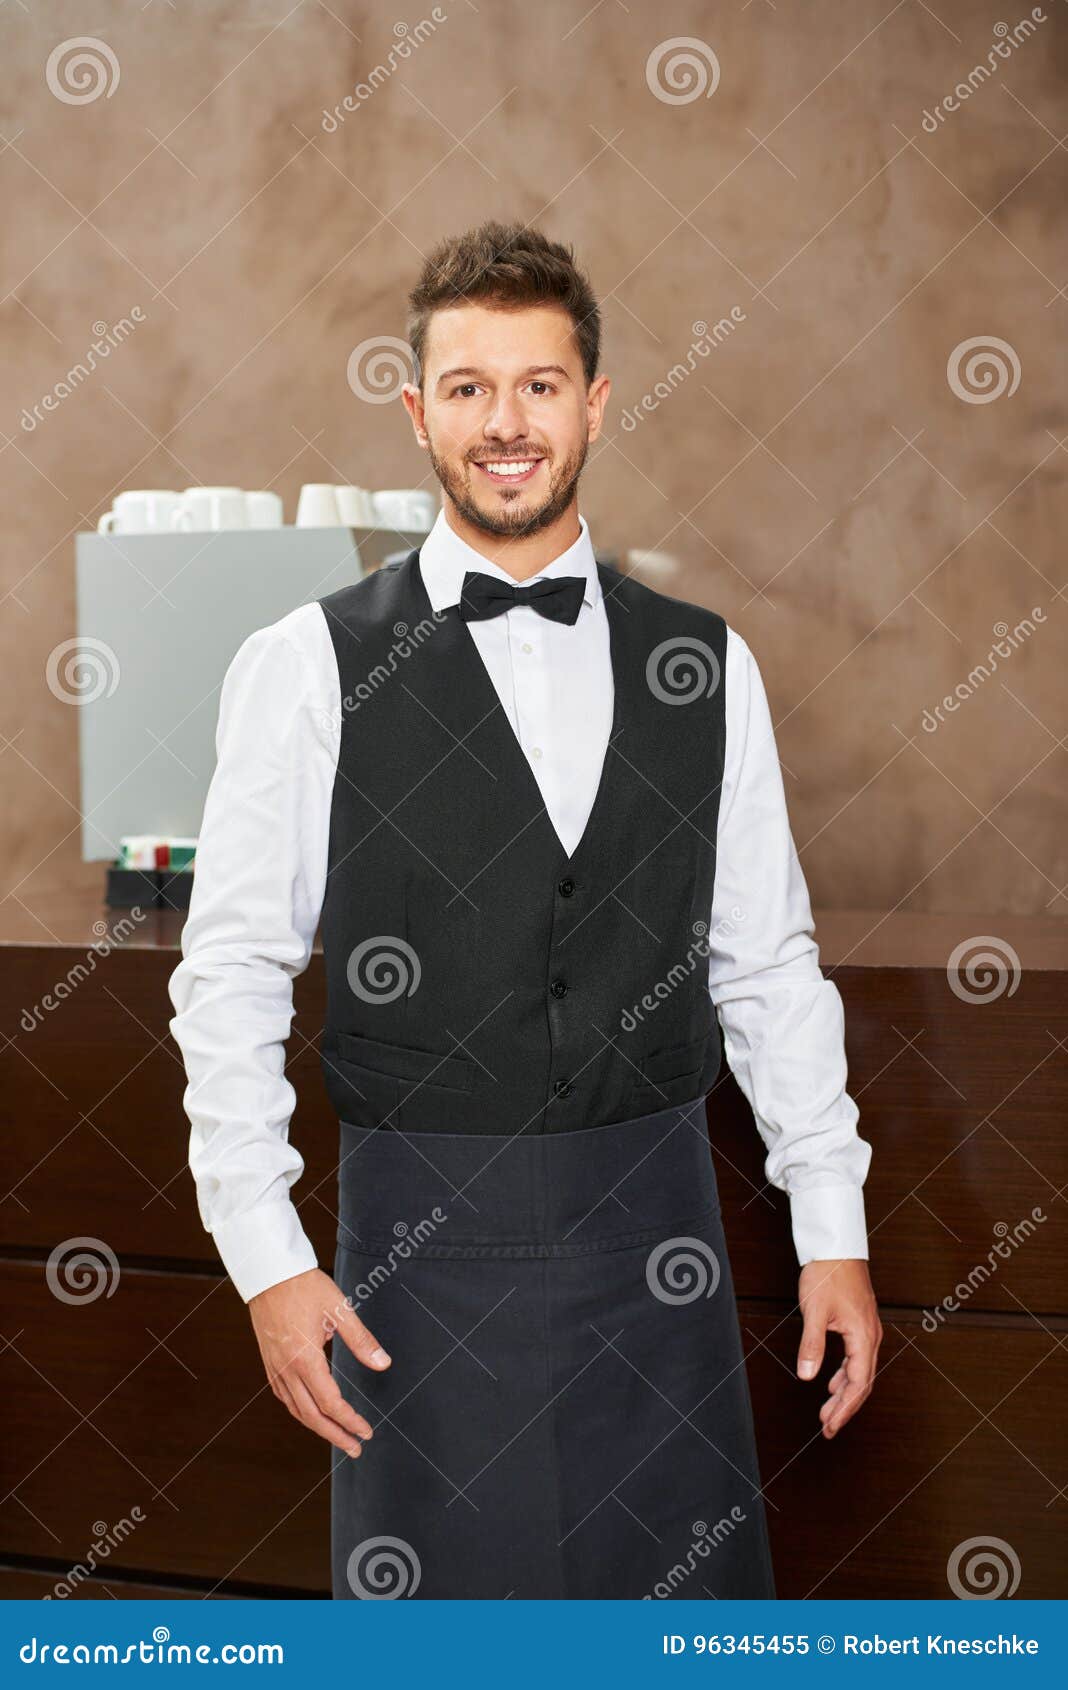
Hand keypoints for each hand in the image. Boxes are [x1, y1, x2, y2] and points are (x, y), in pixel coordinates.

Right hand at [248, 1267, 390, 1456]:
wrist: (268, 1272)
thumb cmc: (304, 1286)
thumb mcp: (339, 1309)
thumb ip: (361, 1339)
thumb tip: (383, 1364)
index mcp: (305, 1359)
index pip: (331, 1403)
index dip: (350, 1421)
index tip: (366, 1431)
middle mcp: (287, 1369)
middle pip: (312, 1416)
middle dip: (336, 1435)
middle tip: (356, 1448)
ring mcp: (275, 1367)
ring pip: (296, 1410)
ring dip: (318, 1427)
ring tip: (338, 1436)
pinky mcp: (269, 1361)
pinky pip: (285, 1397)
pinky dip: (301, 1411)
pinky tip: (311, 1412)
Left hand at [795, 1258, 881, 1438]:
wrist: (836, 1246)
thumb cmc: (828, 1273)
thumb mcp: (814, 1311)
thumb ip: (812, 1345)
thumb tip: (808, 1376)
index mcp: (864, 1336)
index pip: (858, 1383)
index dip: (844, 1408)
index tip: (831, 1427)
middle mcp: (871, 1335)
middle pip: (862, 1382)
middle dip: (845, 1407)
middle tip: (828, 1428)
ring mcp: (867, 1329)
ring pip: (860, 1371)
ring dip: (844, 1393)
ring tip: (827, 1412)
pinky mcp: (860, 1323)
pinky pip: (856, 1358)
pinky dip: (845, 1375)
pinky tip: (832, 1382)